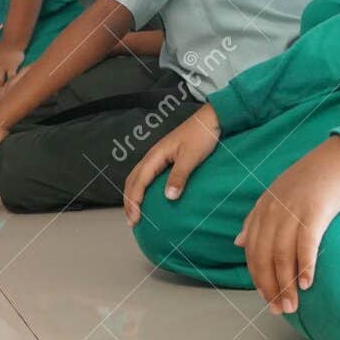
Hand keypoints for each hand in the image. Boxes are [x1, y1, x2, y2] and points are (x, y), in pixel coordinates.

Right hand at [122, 104, 220, 225]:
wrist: (210, 119)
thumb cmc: (202, 135)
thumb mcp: (191, 157)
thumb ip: (179, 176)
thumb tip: (169, 197)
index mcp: (155, 155)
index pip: (138, 181)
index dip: (134, 201)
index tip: (135, 218)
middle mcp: (152, 155)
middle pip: (132, 180)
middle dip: (128, 201)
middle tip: (131, 221)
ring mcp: (157, 156)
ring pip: (137, 177)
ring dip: (132, 194)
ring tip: (134, 212)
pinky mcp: (164, 157)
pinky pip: (146, 175)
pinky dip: (141, 188)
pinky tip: (147, 196)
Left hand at [236, 135, 339, 313]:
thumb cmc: (314, 178)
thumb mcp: (278, 194)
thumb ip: (256, 218)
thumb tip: (237, 242)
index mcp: (263, 207)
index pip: (252, 249)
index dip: (257, 276)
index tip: (266, 298)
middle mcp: (273, 209)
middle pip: (264, 256)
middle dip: (270, 287)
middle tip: (280, 310)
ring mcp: (292, 209)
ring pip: (282, 255)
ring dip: (286, 285)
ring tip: (293, 306)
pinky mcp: (314, 210)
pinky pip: (305, 244)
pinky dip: (304, 266)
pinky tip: (307, 284)